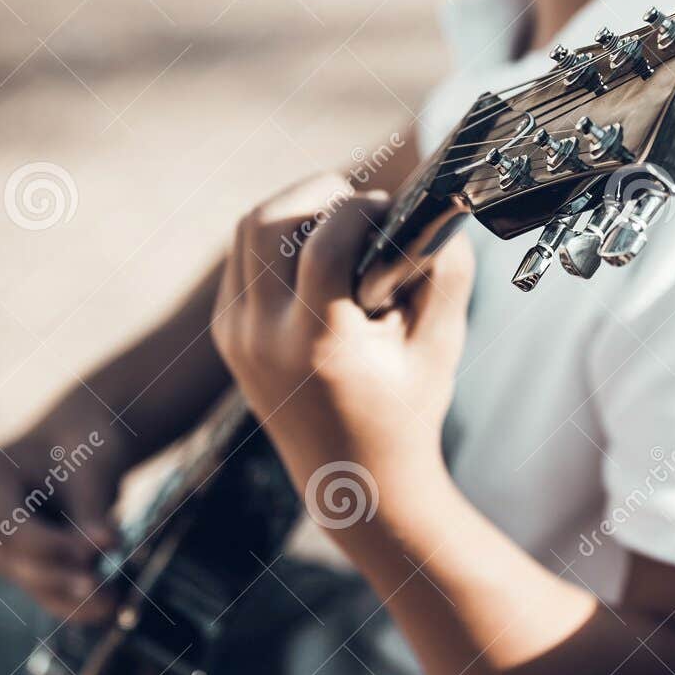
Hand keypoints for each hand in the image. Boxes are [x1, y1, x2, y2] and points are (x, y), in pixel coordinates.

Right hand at [0, 418, 129, 622]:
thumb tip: (107, 545)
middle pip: (11, 558)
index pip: (6, 525)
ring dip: (70, 595)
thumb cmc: (83, 448)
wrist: (80, 450)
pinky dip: (76, 603)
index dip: (49, 544)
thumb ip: (93, 507)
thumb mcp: (91, 467)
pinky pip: (44, 592)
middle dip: (58, 574)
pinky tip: (107, 609)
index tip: (100, 546)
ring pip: (28, 580)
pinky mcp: (21, 567)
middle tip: (101, 583)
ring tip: (113, 601)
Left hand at [211, 178, 473, 533]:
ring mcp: (237, 337)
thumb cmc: (406, 411)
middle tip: (358, 207)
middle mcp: (264, 336)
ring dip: (294, 214)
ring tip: (339, 228)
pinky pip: (241, 261)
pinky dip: (276, 244)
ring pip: (247, 231)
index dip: (363, 207)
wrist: (353, 480)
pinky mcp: (227, 336)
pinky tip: (315, 261)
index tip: (390, 211)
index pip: (325, 237)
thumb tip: (438, 212)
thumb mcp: (440, 344)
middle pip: (267, 219)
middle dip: (317, 194)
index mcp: (319, 341)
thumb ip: (446, 273)